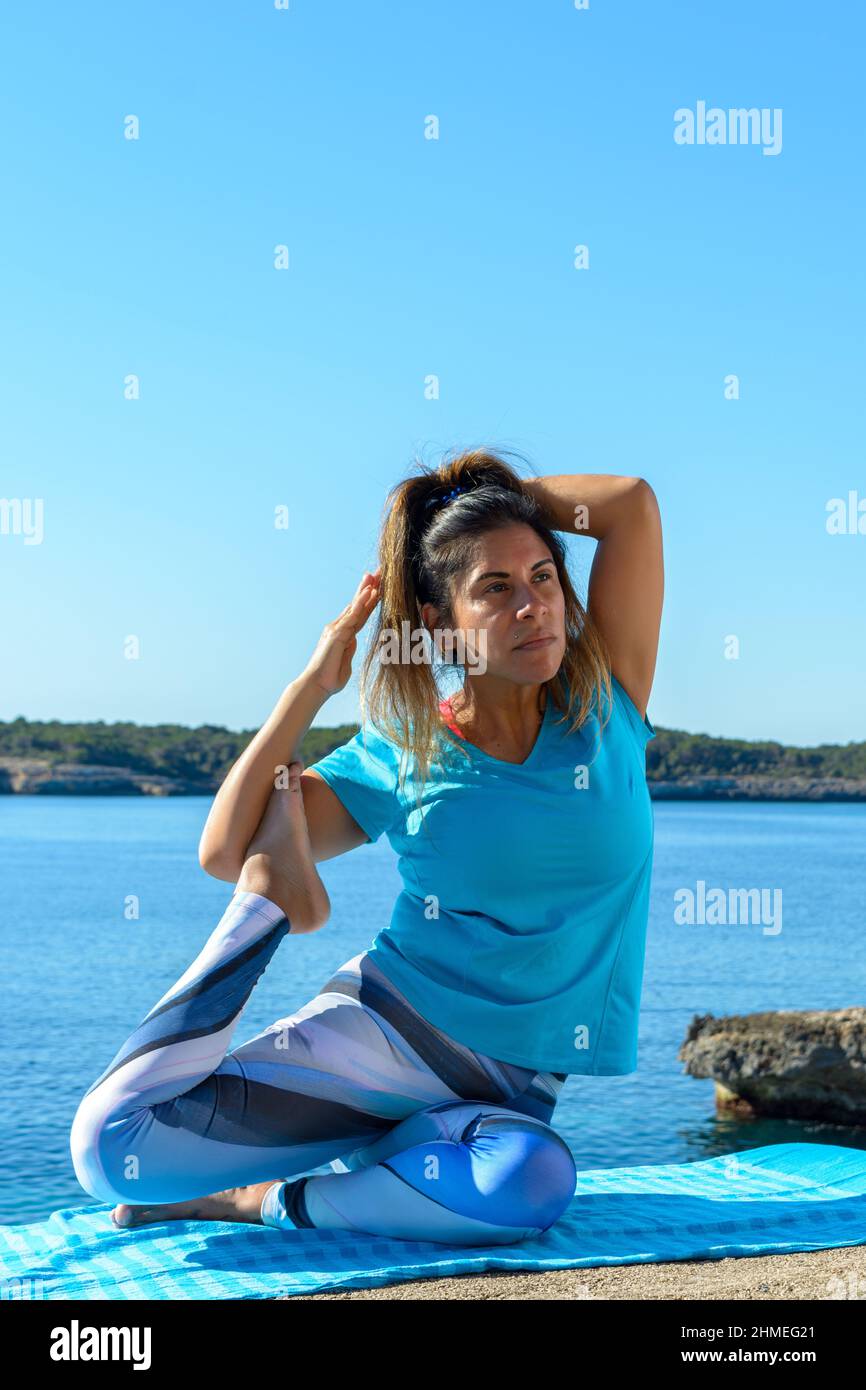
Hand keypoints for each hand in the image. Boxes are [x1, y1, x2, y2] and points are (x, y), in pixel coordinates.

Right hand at [302, 570, 380, 697]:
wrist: (316, 686)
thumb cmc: (329, 678)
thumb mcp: (345, 662)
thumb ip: (349, 649)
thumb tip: (354, 642)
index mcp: (343, 634)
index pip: (359, 613)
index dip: (368, 599)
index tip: (377, 587)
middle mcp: (338, 627)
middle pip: (357, 604)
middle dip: (368, 588)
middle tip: (378, 572)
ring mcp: (337, 629)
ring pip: (355, 606)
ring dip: (366, 589)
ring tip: (376, 575)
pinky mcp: (338, 634)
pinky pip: (353, 615)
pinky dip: (362, 603)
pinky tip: (370, 592)